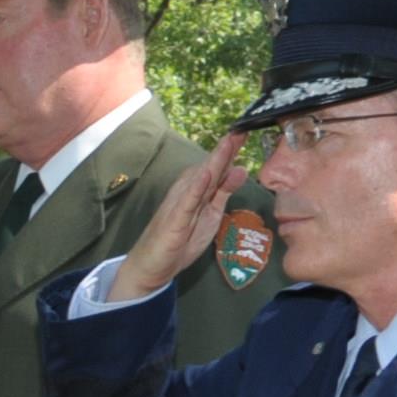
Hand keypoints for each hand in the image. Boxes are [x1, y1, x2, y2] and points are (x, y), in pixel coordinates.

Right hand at [117, 134, 248, 302]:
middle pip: (210, 166)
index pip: (217, 166)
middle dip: (225, 149)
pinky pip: (186, 201)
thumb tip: (241, 169)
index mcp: (197, 190)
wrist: (150, 267)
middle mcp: (187, 191)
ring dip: (214, 160)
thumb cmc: (179, 242)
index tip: (246, 130)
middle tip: (242, 128)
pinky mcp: (174, 220)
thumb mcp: (210, 215)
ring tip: (229, 142)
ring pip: (200, 178)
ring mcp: (179, 204)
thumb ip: (223, 192)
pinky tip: (206, 174)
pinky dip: (196, 187)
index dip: (231, 150)